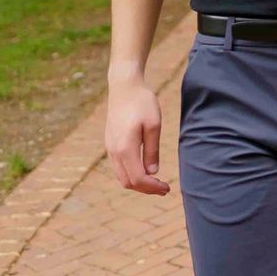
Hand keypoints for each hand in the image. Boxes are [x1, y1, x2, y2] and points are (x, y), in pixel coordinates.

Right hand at [104, 77, 170, 195]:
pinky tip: (144, 170)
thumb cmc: (142, 102)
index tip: (167, 188)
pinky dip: (131, 174)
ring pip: (121, 176)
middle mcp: (114, 151)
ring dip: (138, 183)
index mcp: (125, 148)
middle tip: (164, 188)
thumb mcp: (154, 125)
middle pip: (127, 182)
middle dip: (146, 189)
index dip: (152, 188)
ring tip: (156, 182)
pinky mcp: (110, 143)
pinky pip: (118, 167)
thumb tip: (152, 172)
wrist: (124, 86)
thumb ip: (152, 150)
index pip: (138, 178)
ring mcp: (110, 148)